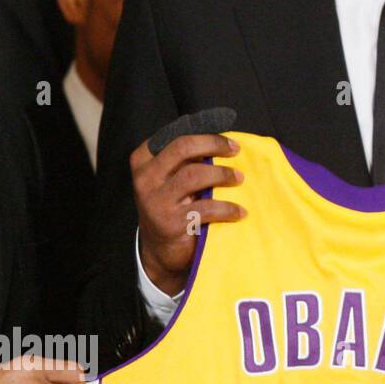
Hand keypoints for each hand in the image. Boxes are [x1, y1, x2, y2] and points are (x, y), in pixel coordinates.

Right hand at [133, 132, 244, 295]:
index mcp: (144, 161)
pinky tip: (240, 211)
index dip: (204, 133)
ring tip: (239, 178)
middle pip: (182, 148)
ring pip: (193, 175)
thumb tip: (225, 142)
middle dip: (213, 144)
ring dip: (222, 174)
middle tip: (236, 150)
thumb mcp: (173, 179)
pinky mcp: (171, 223)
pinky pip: (206, 208)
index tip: (227, 138)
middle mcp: (146, 179)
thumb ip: (188, 161)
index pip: (175, 137)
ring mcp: (156, 201)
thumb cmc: (174, 205)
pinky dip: (227, 208)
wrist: (161, 250)